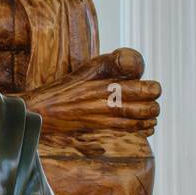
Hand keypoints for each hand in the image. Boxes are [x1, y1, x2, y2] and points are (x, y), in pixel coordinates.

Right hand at [25, 49, 160, 135]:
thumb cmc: (65, 89)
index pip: (133, 89)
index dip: (149, 90)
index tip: (154, 88)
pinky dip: (136, 131)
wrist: (40, 111)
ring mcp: (97, 120)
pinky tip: (144, 129)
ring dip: (145, 121)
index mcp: (99, 86)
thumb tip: (131, 61)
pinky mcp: (95, 131)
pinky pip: (120, 133)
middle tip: (155, 104)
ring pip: (130, 123)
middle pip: (136, 108)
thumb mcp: (86, 71)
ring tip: (153, 118)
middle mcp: (99, 104)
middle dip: (150, 107)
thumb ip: (110, 65)